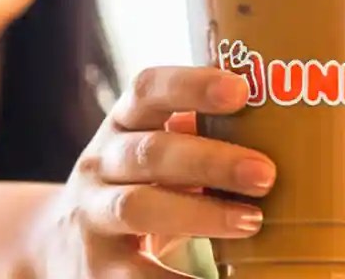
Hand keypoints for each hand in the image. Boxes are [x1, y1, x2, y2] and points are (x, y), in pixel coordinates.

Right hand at [37, 66, 276, 276]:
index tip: (241, 90)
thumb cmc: (139, 184)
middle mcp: (101, 162)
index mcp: (124, 123)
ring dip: (199, 214)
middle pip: (151, 152)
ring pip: (138, 207)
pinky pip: (137, 273)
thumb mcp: (155, 150)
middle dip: (212, 161)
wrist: (60, 241)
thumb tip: (284, 124)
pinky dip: (177, 277)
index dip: (192, 85)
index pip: (148, 89)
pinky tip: (220, 278)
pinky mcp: (96, 267)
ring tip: (251, 222)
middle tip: (266, 173)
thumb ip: (199, 135)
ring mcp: (92, 214)